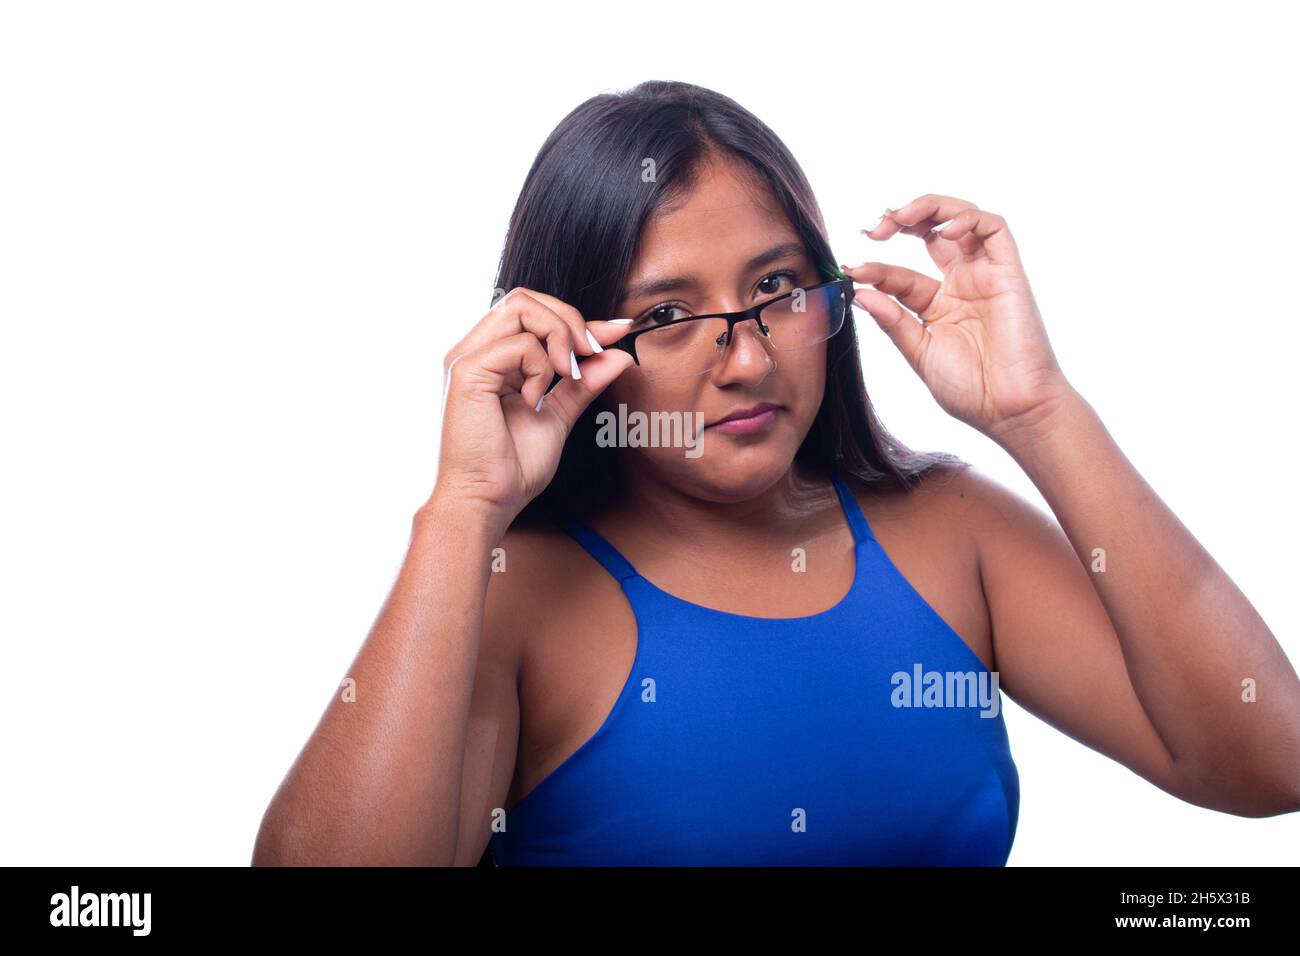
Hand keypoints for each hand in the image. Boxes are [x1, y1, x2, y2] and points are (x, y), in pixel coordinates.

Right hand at [431, 287, 634, 522]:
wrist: (487, 502)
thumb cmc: (512, 468)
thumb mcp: (558, 416)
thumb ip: (582, 384)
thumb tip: (618, 353)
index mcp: (491, 358)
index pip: (532, 312)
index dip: (576, 319)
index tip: (616, 333)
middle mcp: (474, 351)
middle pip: (525, 298)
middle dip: (569, 320)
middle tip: (589, 355)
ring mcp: (466, 358)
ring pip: (521, 307)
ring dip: (558, 336)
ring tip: (564, 376)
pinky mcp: (466, 372)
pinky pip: (518, 343)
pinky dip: (539, 366)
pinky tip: (533, 399)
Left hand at [843, 193, 1074, 443]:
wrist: (1012, 411)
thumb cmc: (971, 390)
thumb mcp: (920, 352)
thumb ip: (892, 321)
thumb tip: (859, 292)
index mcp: (937, 305)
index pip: (900, 273)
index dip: (875, 267)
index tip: (851, 269)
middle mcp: (961, 283)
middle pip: (931, 231)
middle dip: (901, 219)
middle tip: (874, 227)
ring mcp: (985, 275)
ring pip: (961, 218)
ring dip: (930, 207)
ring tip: (899, 217)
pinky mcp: (1009, 272)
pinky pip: (995, 229)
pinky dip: (968, 219)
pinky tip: (943, 231)